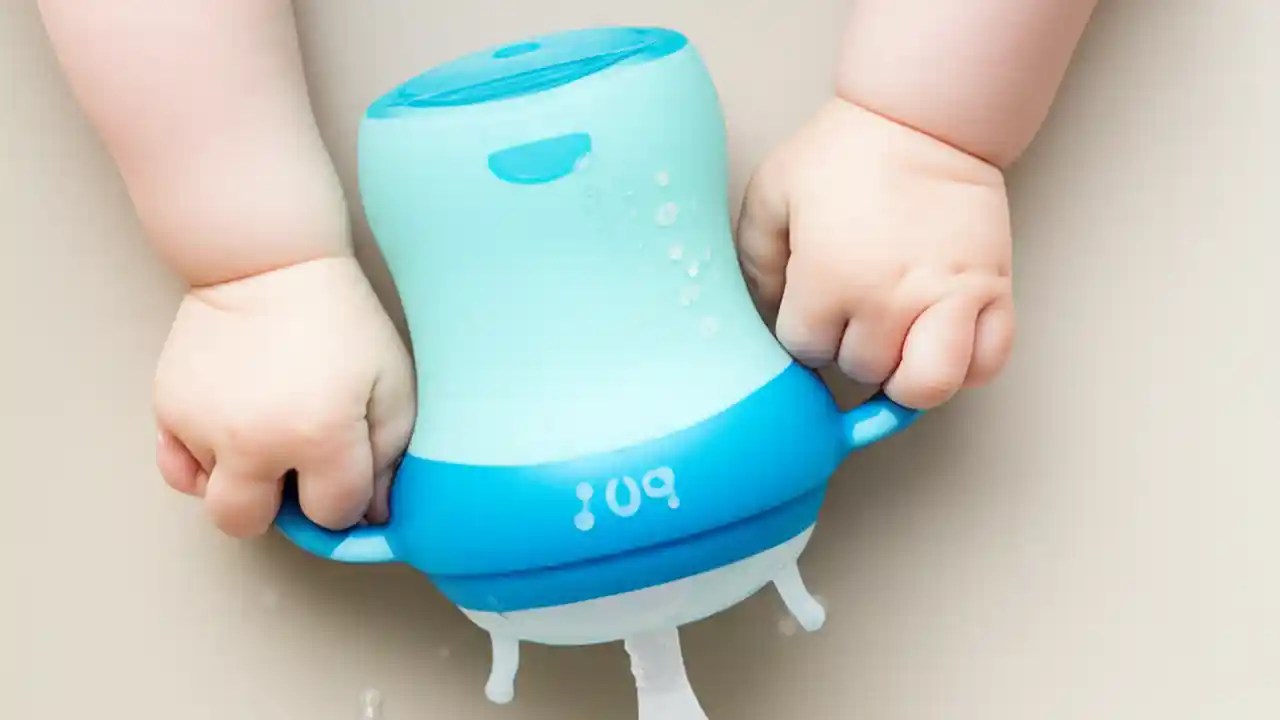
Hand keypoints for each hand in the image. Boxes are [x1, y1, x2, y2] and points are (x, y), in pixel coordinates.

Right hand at [152, 257, 415, 537]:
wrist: (268, 262)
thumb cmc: (340, 321)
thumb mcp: (390, 383)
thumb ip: (389, 455)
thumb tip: (372, 514)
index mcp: (320, 436)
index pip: (331, 515)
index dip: (344, 498)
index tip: (345, 470)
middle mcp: (254, 442)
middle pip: (252, 524)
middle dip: (278, 509)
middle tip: (296, 468)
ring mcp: (204, 427)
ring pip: (214, 496)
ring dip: (242, 478)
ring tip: (265, 430)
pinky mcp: (168, 409)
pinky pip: (178, 469)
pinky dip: (202, 463)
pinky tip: (229, 432)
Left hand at [736, 98, 1014, 408]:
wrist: (923, 117)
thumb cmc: (845, 154)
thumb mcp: (772, 194)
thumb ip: (755, 262)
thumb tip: (770, 314)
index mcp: (829, 278)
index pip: (807, 351)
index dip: (805, 334)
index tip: (813, 310)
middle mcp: (889, 298)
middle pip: (863, 370)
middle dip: (851, 350)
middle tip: (853, 317)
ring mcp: (946, 298)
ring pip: (927, 385)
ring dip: (906, 377)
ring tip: (897, 351)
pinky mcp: (993, 289)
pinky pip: (986, 362)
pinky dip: (965, 367)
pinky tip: (941, 344)